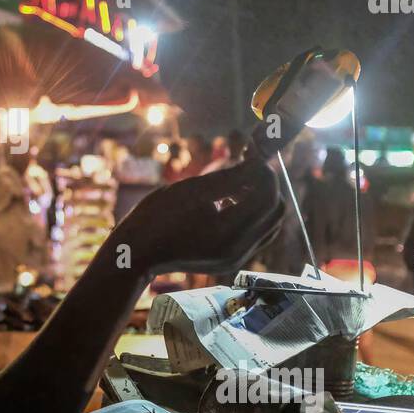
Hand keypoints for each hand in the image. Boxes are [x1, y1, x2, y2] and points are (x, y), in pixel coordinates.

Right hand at [113, 158, 283, 277]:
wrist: (137, 252)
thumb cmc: (156, 218)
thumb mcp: (191, 190)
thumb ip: (228, 177)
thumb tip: (256, 161)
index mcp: (226, 233)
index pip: (267, 196)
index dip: (265, 170)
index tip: (252, 152)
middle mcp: (238, 250)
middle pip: (276, 211)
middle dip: (268, 184)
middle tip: (249, 163)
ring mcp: (237, 259)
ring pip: (271, 223)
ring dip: (263, 198)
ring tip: (240, 182)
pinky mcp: (233, 260)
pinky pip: (259, 235)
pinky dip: (254, 214)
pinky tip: (234, 201)